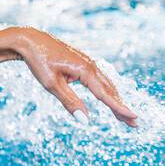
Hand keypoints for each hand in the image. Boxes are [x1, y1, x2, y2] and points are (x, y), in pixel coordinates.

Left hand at [11, 28, 137, 125]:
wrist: (30, 41)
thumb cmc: (39, 62)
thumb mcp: (52, 85)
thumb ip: (70, 102)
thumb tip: (84, 120)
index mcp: (86, 70)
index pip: (105, 94)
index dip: (119, 108)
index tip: (134, 118)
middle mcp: (91, 65)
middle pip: (110, 90)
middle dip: (121, 107)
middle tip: (134, 124)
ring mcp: (88, 63)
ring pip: (106, 84)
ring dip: (115, 100)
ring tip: (124, 116)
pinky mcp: (83, 63)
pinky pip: (99, 79)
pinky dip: (106, 91)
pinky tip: (109, 98)